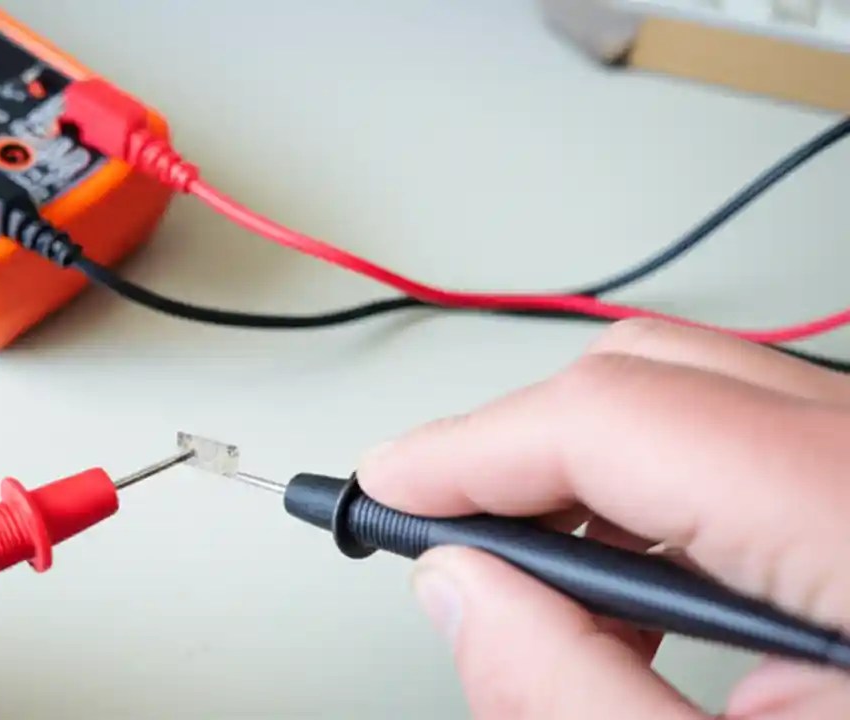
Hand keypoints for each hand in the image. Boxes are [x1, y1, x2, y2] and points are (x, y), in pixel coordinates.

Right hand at [358, 319, 849, 718]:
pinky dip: (661, 497)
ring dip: (587, 475)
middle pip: (655, 373)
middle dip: (520, 447)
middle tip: (442, 525)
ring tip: (536, 583)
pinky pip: (753, 440)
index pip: (618, 416)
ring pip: (699, 393)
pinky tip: (631, 593)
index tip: (390, 488)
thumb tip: (460, 591)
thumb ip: (575, 693)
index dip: (475, 447)